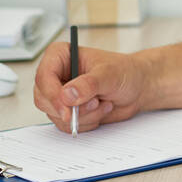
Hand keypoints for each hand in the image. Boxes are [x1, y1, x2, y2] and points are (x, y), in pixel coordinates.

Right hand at [34, 41, 148, 133]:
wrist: (137, 87)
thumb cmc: (125, 71)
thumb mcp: (109, 74)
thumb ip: (88, 84)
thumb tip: (67, 94)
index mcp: (61, 56)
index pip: (44, 76)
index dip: (52, 95)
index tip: (67, 110)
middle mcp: (57, 75)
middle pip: (43, 99)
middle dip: (71, 108)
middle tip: (94, 104)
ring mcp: (61, 95)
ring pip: (56, 115)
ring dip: (83, 115)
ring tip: (102, 103)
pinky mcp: (68, 110)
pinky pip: (66, 125)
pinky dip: (86, 123)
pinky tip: (100, 109)